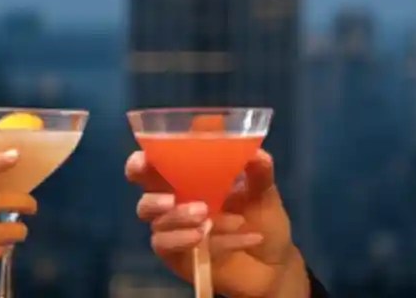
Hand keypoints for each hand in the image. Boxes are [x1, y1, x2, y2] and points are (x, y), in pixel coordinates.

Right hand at [126, 149, 303, 297]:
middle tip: (171, 198)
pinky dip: (185, 238)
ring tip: (206, 216)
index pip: (153, 165)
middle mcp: (174, 202)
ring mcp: (174, 231)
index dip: (142, 161)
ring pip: (158, 222)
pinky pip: (167, 245)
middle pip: (145, 197)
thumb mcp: (263, 190)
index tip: (147, 161)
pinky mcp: (176, 254)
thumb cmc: (261, 217)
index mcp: (187, 177)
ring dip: (179, 217)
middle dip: (153, 198)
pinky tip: (205, 236)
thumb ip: (259, 171)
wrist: (273, 261)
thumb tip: (257, 154)